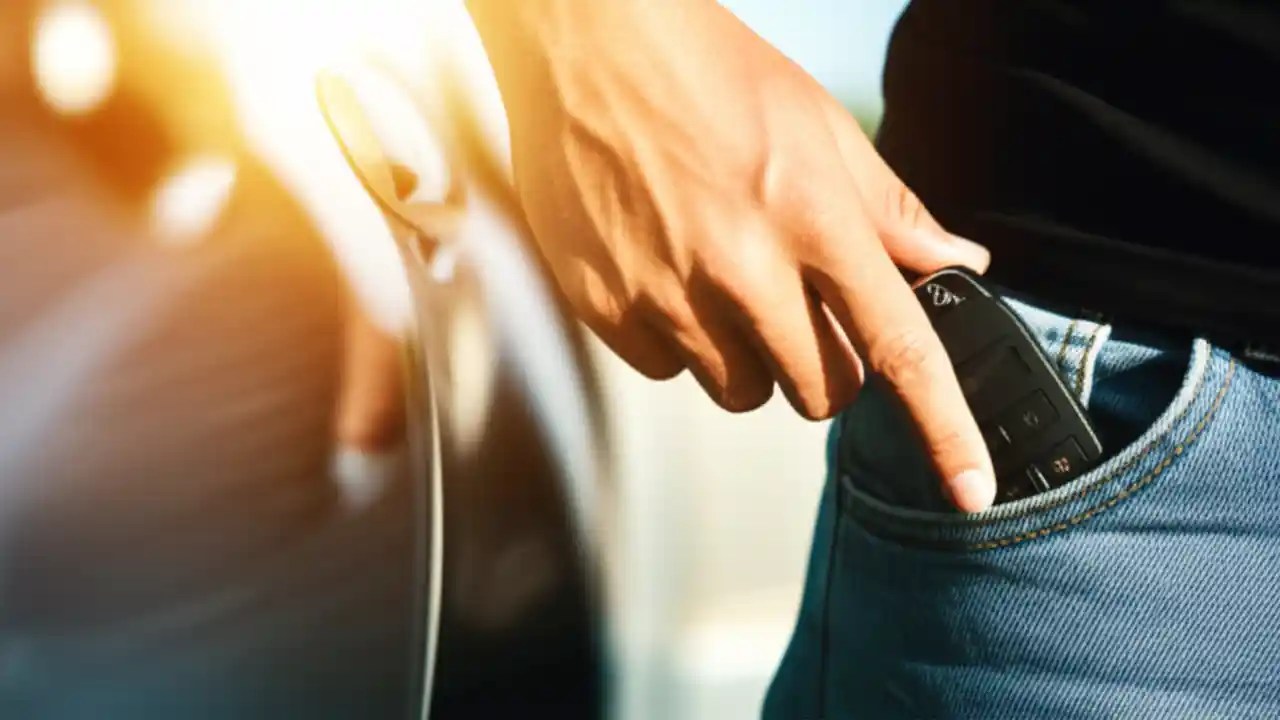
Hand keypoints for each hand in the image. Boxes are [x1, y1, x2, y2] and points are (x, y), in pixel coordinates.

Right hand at [467, 0, 995, 510]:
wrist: (588, 44)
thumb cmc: (710, 72)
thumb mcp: (819, 126)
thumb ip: (890, 209)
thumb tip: (954, 263)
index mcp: (813, 216)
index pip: (898, 346)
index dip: (945, 428)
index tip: (972, 489)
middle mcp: (743, 266)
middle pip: (820, 392)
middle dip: (825, 367)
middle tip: (799, 308)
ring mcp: (667, 293)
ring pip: (742, 391)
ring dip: (748, 356)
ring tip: (721, 277)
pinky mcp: (607, 306)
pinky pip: (666, 370)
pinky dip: (677, 339)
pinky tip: (665, 271)